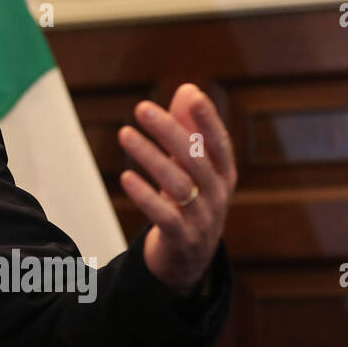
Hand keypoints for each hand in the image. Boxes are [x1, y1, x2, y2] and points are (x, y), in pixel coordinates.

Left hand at [117, 83, 237, 296]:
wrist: (189, 258)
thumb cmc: (189, 201)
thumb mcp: (191, 167)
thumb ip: (189, 129)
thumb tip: (187, 88)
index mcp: (223, 173)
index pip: (218, 142)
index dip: (208, 120)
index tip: (192, 96)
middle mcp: (217, 194)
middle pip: (196, 159)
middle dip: (169, 131)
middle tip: (142, 108)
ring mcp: (202, 218)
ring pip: (178, 184)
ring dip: (150, 157)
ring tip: (124, 133)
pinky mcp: (182, 238)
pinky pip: (164, 215)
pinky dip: (145, 196)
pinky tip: (126, 177)